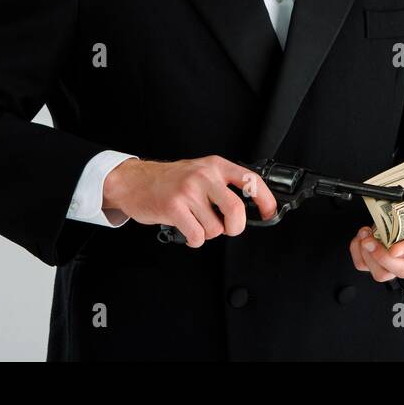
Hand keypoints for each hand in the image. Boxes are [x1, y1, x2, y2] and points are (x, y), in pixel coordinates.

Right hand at [101, 155, 276, 247]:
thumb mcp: (200, 172)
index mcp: (215, 165)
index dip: (265, 200)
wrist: (134, 181)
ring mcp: (188, 191)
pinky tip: (187, 229)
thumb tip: (250, 208)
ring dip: (208, 233)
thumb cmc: (169, 180)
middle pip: (236, 211)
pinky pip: (197, 236)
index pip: (251, 181)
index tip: (269, 213)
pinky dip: (195, 239)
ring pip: (215, 228)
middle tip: (227, 228)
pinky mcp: (174, 207)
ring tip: (196, 222)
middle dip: (235, 228)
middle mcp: (204, 175)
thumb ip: (222, 185)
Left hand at [349, 219, 403, 282]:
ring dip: (367, 254)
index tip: (395, 249)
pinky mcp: (376, 264)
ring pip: (381, 273)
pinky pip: (363, 265)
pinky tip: (360, 239)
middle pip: (401, 270)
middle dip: (382, 256)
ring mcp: (394, 264)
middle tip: (370, 241)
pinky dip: (356, 251)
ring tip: (365, 235)